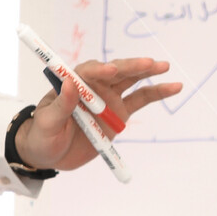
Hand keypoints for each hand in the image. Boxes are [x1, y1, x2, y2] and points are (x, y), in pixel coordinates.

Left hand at [15, 58, 182, 170]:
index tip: (109, 71)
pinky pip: (141, 100)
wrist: (50, 153)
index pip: (87, 72)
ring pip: (131, 80)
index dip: (99, 70)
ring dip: (147, 72)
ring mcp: (108, 98)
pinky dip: (157, 92)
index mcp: (73, 83)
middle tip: (149, 63)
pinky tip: (174, 86)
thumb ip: (60, 104)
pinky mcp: (119, 113)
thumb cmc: (42, 133)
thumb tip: (70, 82)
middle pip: (114, 71)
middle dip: (131, 66)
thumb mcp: (47, 121)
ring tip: (164, 66)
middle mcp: (93, 86)